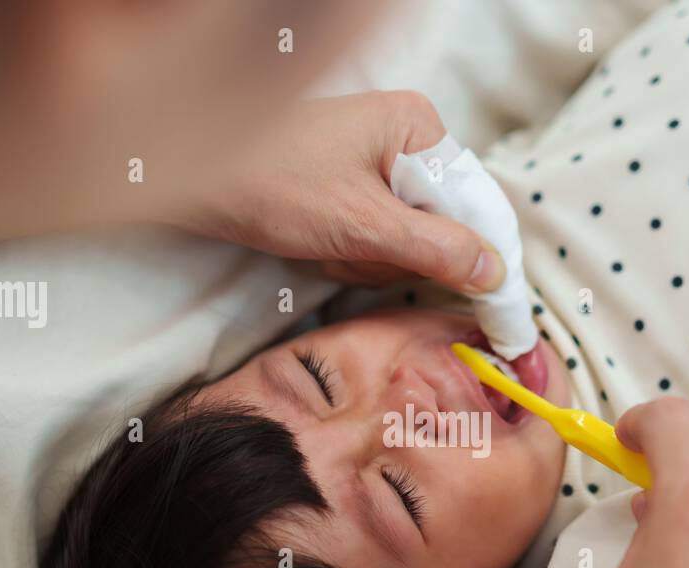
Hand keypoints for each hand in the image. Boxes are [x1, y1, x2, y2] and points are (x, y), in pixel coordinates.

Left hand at [175, 91, 506, 293]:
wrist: (186, 178)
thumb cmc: (268, 182)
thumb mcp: (360, 223)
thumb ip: (434, 249)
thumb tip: (495, 273)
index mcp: (419, 130)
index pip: (478, 206)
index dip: (486, 263)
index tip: (502, 317)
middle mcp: (405, 142)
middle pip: (443, 230)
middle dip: (398, 256)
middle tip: (353, 251)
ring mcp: (378, 167)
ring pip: (408, 245)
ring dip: (368, 260)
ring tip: (325, 245)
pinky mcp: (352, 192)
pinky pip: (378, 243)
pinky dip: (350, 257)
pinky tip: (316, 246)